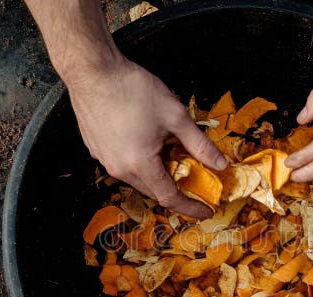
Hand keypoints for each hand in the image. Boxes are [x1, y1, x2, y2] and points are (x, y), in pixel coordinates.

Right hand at [66, 59, 226, 217]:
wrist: (92, 70)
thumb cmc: (131, 89)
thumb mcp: (175, 116)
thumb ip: (199, 144)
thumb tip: (219, 164)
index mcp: (140, 164)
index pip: (169, 197)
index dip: (190, 207)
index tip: (205, 210)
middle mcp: (119, 168)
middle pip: (153, 189)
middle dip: (175, 189)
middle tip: (194, 180)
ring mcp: (103, 159)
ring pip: (137, 177)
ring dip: (156, 173)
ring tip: (171, 154)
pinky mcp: (95, 148)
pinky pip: (122, 164)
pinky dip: (139, 162)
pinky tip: (148, 143)